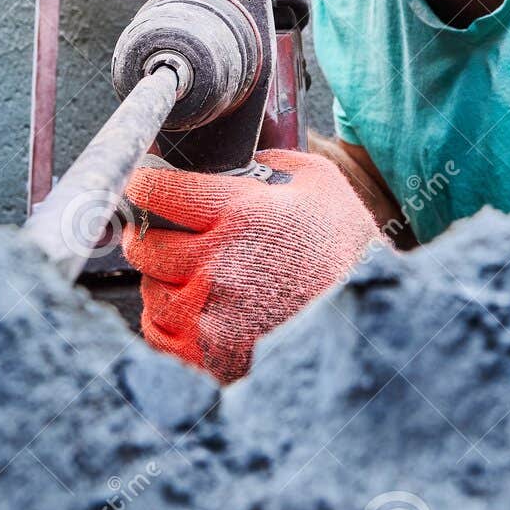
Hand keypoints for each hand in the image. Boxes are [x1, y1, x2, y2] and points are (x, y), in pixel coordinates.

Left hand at [122, 149, 384, 382]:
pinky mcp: (206, 353)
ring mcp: (208, 312)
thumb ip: (274, 159)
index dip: (144, 185)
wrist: (366, 320)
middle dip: (150, 235)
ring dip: (163, 280)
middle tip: (164, 234)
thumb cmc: (345, 251)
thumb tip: (243, 155)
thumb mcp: (320, 184)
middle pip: (144, 244)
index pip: (157, 191)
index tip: (143, 187)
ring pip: (150, 289)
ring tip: (194, 277)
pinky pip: (157, 331)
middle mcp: (217, 262)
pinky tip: (198, 311)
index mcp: (240, 212)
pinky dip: (169, 320)